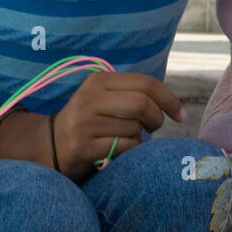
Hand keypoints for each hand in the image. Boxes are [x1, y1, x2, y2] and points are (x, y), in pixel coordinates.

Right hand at [51, 72, 186, 182]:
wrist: (51, 145)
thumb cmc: (91, 120)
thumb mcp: (106, 98)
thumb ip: (133, 93)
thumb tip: (171, 104)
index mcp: (99, 80)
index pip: (146, 83)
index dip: (169, 99)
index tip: (180, 115)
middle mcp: (89, 98)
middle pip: (142, 104)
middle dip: (156, 118)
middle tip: (153, 127)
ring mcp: (84, 123)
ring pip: (133, 129)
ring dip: (138, 137)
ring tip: (125, 137)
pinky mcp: (82, 146)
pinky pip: (123, 147)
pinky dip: (130, 150)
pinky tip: (118, 149)